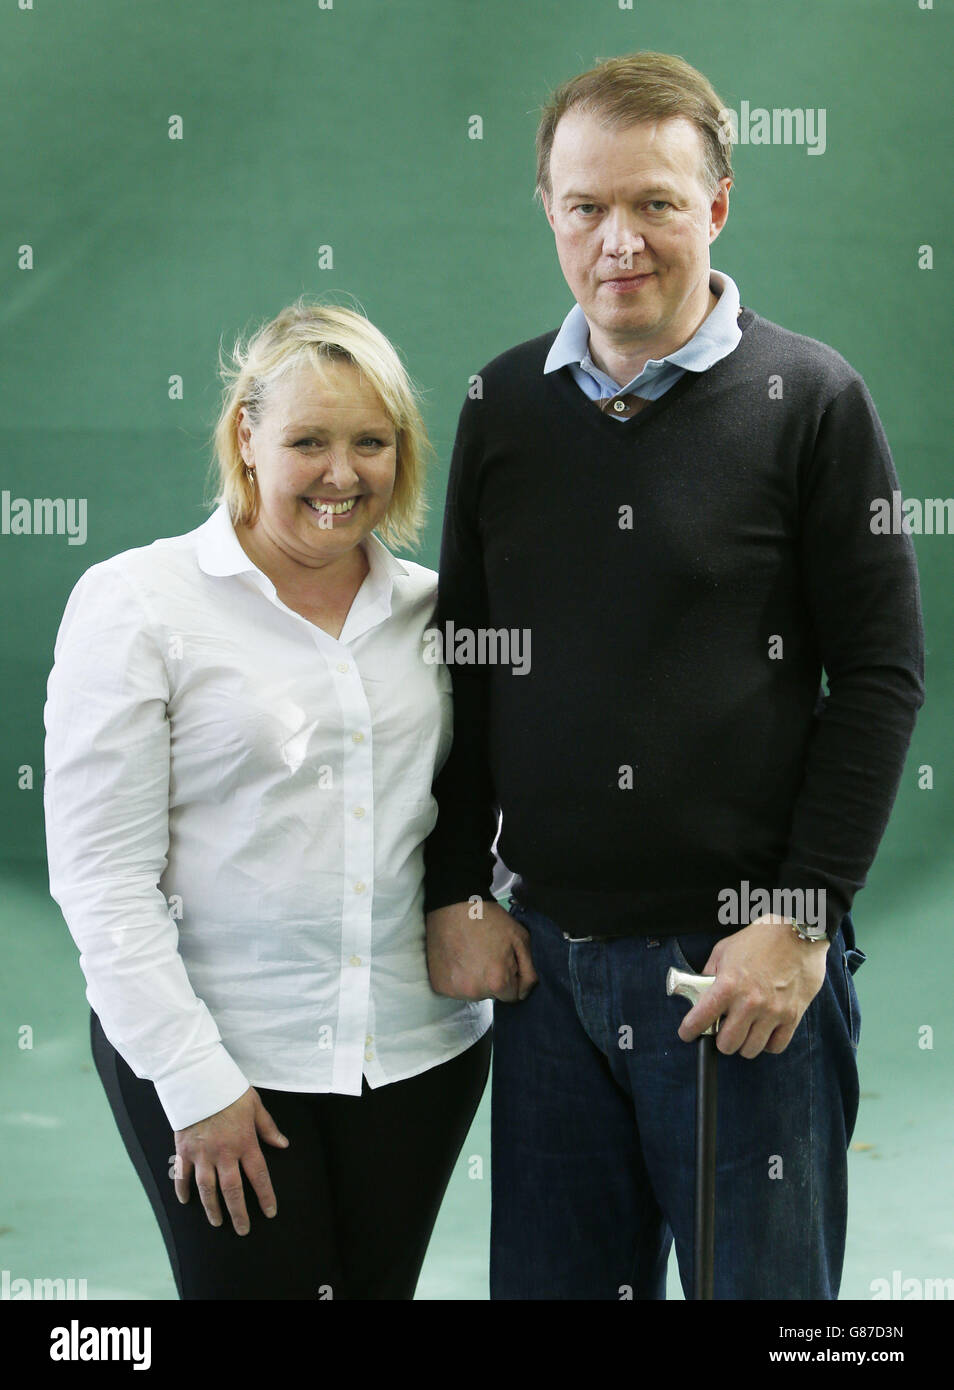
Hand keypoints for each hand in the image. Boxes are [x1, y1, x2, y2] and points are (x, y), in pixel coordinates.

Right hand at [173, 1086, 288, 1234]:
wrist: (198, 1078)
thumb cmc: (229, 1090)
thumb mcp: (255, 1105)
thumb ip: (268, 1128)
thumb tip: (283, 1145)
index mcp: (244, 1142)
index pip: (259, 1176)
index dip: (266, 1196)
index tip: (270, 1212)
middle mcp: (223, 1153)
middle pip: (232, 1190)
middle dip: (239, 1213)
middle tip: (243, 1230)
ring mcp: (201, 1153)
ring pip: (207, 1189)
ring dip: (212, 1208)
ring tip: (217, 1222)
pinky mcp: (183, 1149)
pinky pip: (181, 1175)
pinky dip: (182, 1190)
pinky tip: (185, 1202)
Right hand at [426, 899, 537, 1001]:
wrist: (454, 904)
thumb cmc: (488, 919)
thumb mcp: (520, 938)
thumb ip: (529, 971)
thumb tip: (525, 992)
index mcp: (497, 982)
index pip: (512, 996)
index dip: (511, 976)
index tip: (503, 958)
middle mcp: (474, 992)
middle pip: (491, 995)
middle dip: (493, 979)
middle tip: (486, 954)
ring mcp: (454, 989)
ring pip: (473, 993)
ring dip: (474, 980)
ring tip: (470, 955)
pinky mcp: (438, 985)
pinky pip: (455, 989)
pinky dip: (457, 977)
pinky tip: (457, 958)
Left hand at [677, 915, 829, 1057]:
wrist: (797, 932)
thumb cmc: (760, 938)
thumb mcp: (724, 950)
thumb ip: (710, 974)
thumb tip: (700, 994)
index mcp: (728, 984)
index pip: (701, 1019)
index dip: (689, 1030)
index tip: (687, 1033)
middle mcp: (749, 1002)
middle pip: (727, 1044)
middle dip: (720, 1040)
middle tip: (722, 1030)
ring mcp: (773, 1011)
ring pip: (750, 1049)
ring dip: (743, 1043)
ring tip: (744, 1030)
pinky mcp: (793, 1016)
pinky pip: (776, 1046)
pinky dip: (767, 1044)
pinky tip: (763, 1031)